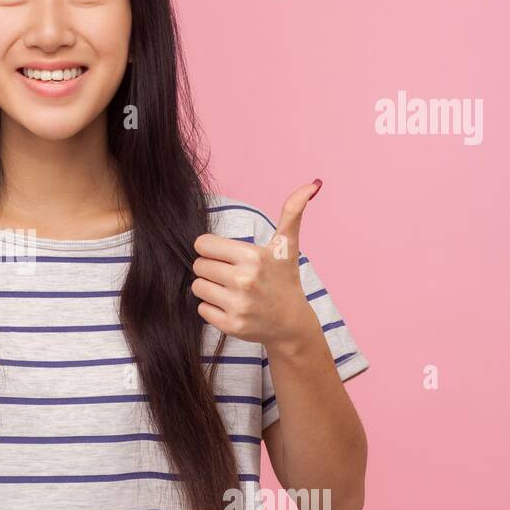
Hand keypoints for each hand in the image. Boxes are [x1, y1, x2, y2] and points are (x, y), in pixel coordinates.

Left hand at [191, 180, 322, 350]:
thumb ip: (293, 212)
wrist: (291, 324)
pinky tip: (232, 307)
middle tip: (231, 275)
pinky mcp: (231, 326)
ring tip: (230, 290)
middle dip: (211, 268)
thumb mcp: (287, 246)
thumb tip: (313, 183)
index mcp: (252, 257)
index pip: (202, 245)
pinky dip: (212, 308)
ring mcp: (237, 305)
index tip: (228, 256)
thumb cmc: (284, 279)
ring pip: (197, 287)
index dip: (212, 249)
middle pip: (198, 265)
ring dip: (209, 288)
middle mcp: (244, 281)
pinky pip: (201, 309)